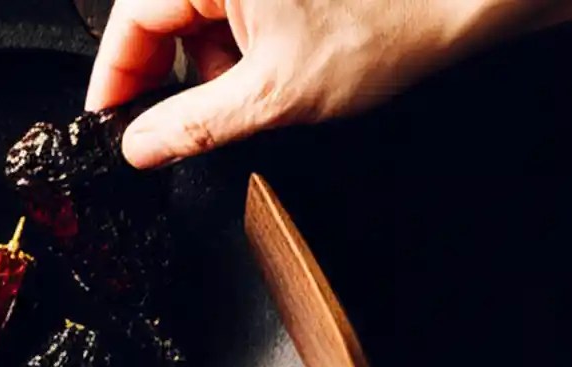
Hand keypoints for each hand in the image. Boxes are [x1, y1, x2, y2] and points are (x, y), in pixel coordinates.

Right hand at [86, 0, 571, 168]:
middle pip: (158, 17)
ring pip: (195, 18)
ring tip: (240, 99)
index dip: (114, 77)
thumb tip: (139, 146)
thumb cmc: (387, 26)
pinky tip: (263, 76)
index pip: (130, 20)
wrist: (461, 2)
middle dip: (162, 76)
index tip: (110, 121)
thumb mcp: (273, 95)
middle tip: (167, 127)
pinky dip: (235, 50)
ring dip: (203, 66)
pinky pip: (230, 13)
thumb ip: (191, 125)